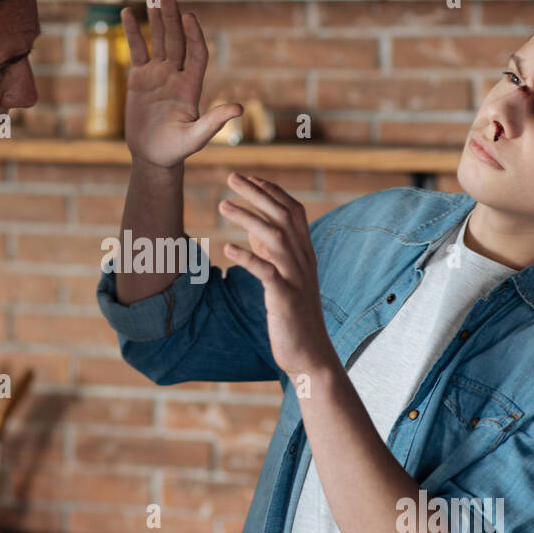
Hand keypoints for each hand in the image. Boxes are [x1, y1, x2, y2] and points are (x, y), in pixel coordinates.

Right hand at [121, 0, 241, 168]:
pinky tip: (129, 12)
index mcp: (191, 86)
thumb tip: (239, 108)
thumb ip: (214, 122)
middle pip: (176, 39)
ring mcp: (158, 74)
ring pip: (158, 39)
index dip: (194, 35)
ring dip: (157, 17)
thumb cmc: (176, 150)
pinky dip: (133, 32)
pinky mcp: (140, 78)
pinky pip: (137, 50)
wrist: (153, 156)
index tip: (189, 17)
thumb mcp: (196, 138)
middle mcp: (176, 75)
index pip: (196, 54)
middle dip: (173, 15)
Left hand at [219, 173, 339, 379]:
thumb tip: (253, 231)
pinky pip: (267, 273)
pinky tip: (227, 248)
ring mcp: (296, 279)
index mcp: (304, 254)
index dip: (272, 191)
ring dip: (248, 217)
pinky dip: (248, 258)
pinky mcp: (285, 299)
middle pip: (282, 216)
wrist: (310, 355)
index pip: (293, 210)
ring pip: (275, 238)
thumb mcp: (284, 278)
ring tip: (222, 204)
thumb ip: (272, 253)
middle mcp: (303, 261)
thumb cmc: (293, 316)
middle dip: (257, 193)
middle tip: (231, 177)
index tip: (249, 177)